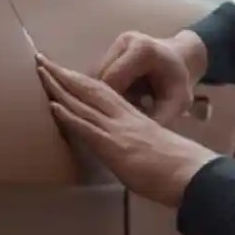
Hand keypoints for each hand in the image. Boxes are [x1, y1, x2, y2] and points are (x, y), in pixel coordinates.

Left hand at [37, 52, 218, 207]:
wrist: (193, 174)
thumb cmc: (178, 168)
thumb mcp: (153, 148)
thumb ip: (135, 144)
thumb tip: (126, 152)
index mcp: (133, 117)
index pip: (102, 92)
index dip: (81, 81)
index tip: (63, 71)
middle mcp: (123, 117)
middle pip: (89, 89)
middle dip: (64, 75)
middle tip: (42, 60)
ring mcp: (117, 130)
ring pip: (83, 102)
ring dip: (59, 87)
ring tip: (41, 71)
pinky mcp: (114, 146)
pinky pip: (87, 126)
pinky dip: (68, 115)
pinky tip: (53, 104)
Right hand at [94, 29, 208, 126]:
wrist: (182, 58)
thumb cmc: (179, 81)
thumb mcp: (177, 102)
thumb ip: (159, 118)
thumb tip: (138, 139)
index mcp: (142, 50)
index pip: (112, 79)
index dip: (109, 102)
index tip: (113, 122)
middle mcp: (125, 41)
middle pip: (100, 76)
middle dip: (102, 99)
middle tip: (109, 120)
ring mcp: (116, 43)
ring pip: (95, 74)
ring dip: (99, 94)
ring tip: (110, 112)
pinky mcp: (110, 48)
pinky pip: (98, 72)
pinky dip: (102, 89)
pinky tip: (111, 102)